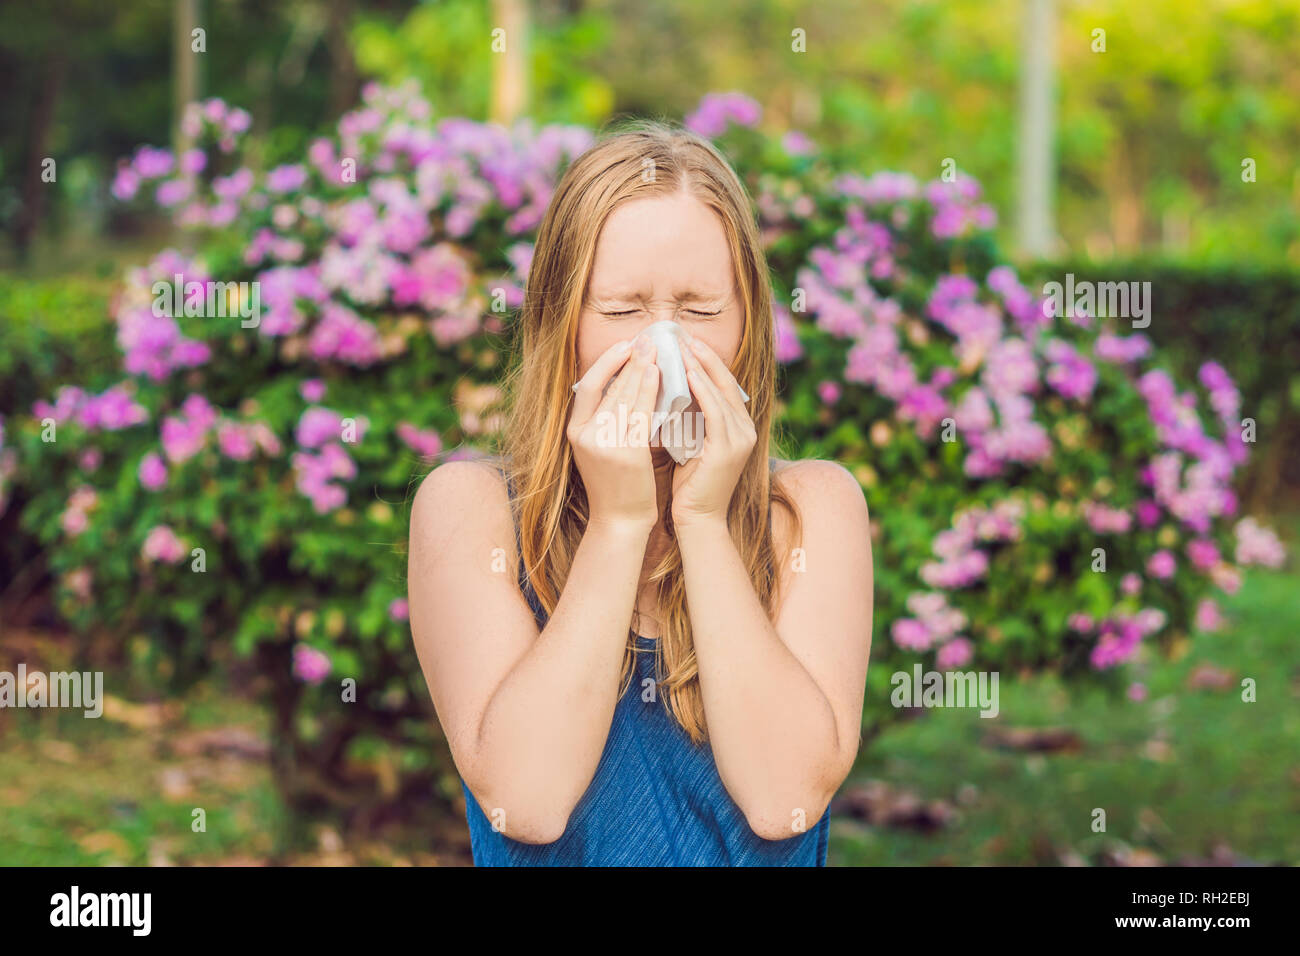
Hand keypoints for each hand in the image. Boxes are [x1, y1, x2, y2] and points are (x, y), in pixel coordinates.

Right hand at [568, 334, 660, 533]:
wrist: (620, 520)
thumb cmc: (616, 482)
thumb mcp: (599, 446)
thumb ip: (604, 417)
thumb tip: (623, 380)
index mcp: (574, 431)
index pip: (587, 386)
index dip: (606, 362)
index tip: (624, 345)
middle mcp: (585, 435)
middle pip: (609, 387)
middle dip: (628, 360)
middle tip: (646, 339)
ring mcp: (604, 444)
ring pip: (625, 397)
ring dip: (640, 369)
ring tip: (654, 350)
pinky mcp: (626, 454)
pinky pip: (640, 415)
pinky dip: (649, 392)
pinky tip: (658, 375)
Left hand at [670, 333, 755, 528]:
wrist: (698, 519)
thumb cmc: (689, 485)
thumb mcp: (691, 443)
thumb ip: (689, 419)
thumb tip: (669, 392)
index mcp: (738, 427)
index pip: (722, 385)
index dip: (706, 361)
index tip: (684, 341)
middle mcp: (745, 429)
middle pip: (725, 382)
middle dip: (704, 356)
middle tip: (682, 334)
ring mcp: (740, 438)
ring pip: (720, 392)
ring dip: (701, 367)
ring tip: (683, 346)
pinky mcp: (729, 448)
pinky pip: (715, 411)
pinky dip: (702, 389)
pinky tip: (688, 373)